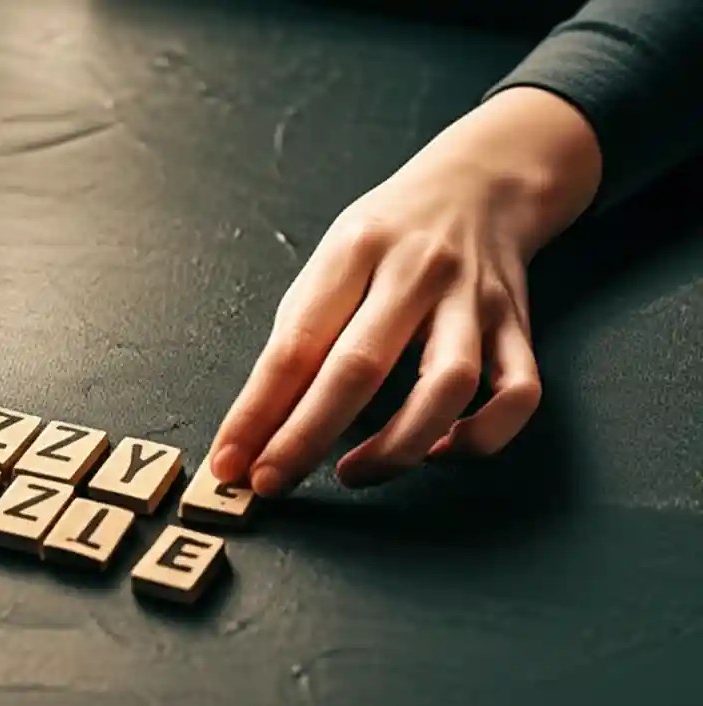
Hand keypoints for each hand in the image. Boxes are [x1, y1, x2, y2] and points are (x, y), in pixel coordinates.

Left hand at [209, 88, 600, 495]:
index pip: (295, 343)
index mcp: (354, 250)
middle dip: (306, 437)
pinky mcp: (519, 325)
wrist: (482, 181)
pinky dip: (482, 436)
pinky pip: (518, 393)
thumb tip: (262, 420)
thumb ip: (302, 330)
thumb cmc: (388, 236)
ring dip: (397, 445)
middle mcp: (417, 271)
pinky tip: (440, 451)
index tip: (228, 460)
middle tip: (271, 483)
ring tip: (353, 473)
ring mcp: (474, 299)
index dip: (257, 410)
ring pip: (449, 384)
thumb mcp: (332, 258)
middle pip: (360, 366)